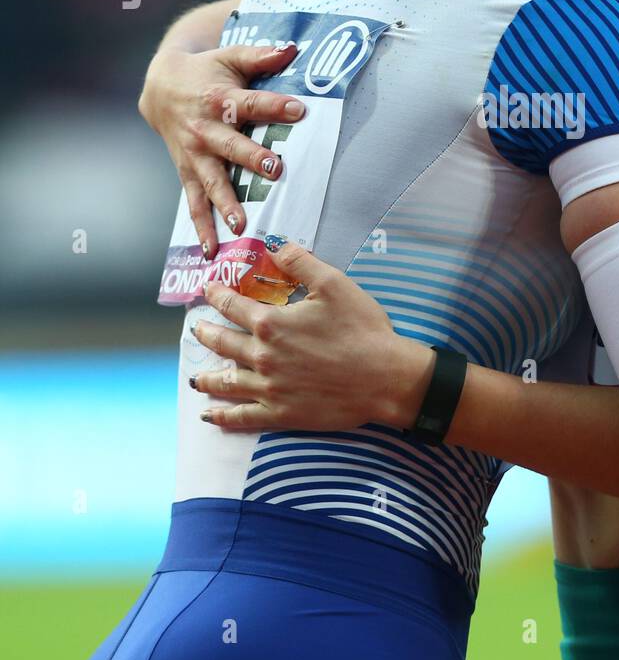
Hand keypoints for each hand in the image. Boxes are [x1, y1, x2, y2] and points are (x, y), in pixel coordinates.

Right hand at [138, 42, 303, 255]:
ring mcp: (194, 155)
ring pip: (211, 181)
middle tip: (275, 170)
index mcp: (218, 98)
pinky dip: (201, 228)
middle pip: (231, 146)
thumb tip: (293, 49)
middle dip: (251, 158)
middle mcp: (204, 130)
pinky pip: (193, 203)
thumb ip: (262, 56)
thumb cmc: (207, 71)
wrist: (160, 86)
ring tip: (241, 223)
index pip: (251, 103)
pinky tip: (211, 250)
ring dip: (225, 203)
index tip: (299, 110)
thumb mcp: (231, 56)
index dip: (274, 106)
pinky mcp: (187, 172)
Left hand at [191, 242, 429, 431]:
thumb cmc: (362, 329)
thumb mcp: (334, 284)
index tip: (207, 289)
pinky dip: (223, 416)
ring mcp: (269, 389)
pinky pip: (243, 416)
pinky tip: (210, 416)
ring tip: (194, 377)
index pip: (233, 305)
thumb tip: (273, 244)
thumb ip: (299, 261)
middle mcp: (262, 356)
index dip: (217, 295)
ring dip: (207, 378)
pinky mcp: (281, 414)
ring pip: (227, 382)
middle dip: (206, 334)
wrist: (384, 378)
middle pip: (223, 343)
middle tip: (196, 329)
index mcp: (271, 323)